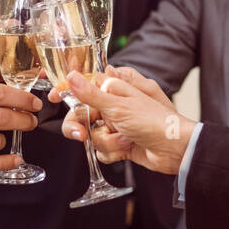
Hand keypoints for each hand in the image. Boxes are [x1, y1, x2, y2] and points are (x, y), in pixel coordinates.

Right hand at [60, 68, 191, 174]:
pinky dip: (113, 152)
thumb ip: (91, 93)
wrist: (175, 150)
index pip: (84, 85)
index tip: (53, 97)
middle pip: (82, 113)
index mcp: (116, 88)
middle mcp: (115, 105)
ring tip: (126, 139)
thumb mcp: (119, 106)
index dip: (67, 92)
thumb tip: (71, 76)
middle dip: (83, 126)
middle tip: (82, 134)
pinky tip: (128, 149)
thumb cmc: (155, 121)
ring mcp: (117, 125)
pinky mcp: (120, 143)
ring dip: (107, 141)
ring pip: (92, 134)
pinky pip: (101, 149)